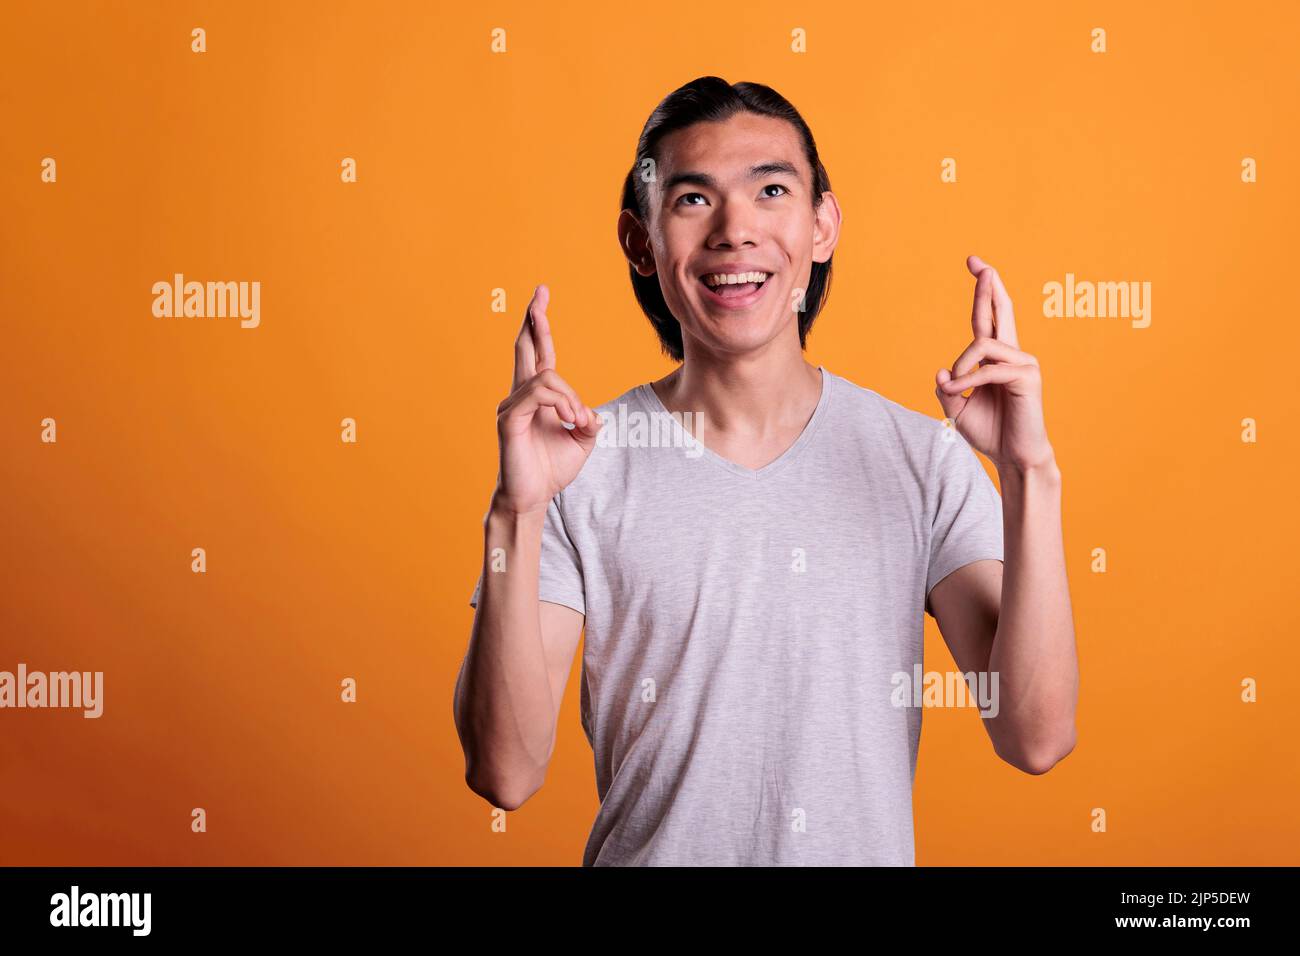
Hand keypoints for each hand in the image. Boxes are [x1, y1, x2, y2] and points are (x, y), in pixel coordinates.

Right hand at [494, 285, 602, 516]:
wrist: (533, 497)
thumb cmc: (551, 470)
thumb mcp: (581, 442)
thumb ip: (588, 421)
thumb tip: (592, 413)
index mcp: (538, 397)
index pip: (538, 353)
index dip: (540, 325)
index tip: (540, 297)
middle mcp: (521, 395)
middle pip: (526, 347)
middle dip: (535, 319)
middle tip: (540, 292)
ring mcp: (512, 405)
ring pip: (547, 377)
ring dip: (571, 397)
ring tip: (576, 420)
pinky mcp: (510, 418)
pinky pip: (539, 394)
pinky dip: (561, 403)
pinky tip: (568, 419)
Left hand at [934, 256, 1055, 472]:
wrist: (1013, 456)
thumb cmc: (989, 432)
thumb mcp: (956, 409)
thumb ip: (947, 388)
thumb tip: (942, 369)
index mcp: (994, 358)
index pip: (987, 317)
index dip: (982, 291)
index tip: (975, 263)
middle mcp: (1011, 354)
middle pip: (1000, 311)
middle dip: (986, 286)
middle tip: (976, 262)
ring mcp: (1023, 363)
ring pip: (982, 344)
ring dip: (960, 367)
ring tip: (953, 389)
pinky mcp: (1027, 376)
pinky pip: (988, 369)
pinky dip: (967, 381)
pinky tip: (958, 392)